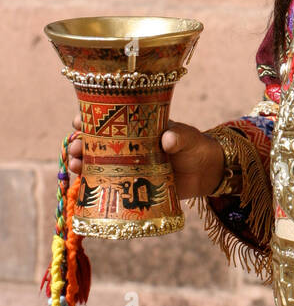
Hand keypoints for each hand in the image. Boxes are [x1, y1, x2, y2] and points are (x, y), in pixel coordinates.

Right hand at [66, 115, 224, 199]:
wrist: (207, 171)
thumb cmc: (195, 146)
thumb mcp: (187, 137)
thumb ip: (178, 136)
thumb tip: (168, 139)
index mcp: (138, 128)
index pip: (108, 119)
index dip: (90, 118)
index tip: (78, 120)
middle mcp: (128, 146)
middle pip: (95, 143)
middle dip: (79, 143)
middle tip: (74, 148)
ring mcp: (128, 166)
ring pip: (96, 164)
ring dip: (81, 164)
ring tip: (75, 165)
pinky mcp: (133, 186)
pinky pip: (108, 186)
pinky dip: (93, 186)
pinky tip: (82, 187)